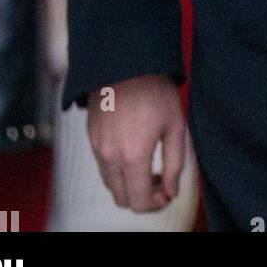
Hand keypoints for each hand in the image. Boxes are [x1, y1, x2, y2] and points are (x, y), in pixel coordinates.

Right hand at [87, 74, 185, 211]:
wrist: (126, 61)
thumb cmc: (155, 90)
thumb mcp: (175, 126)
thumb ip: (175, 164)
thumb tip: (170, 191)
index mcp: (133, 156)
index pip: (138, 202)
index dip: (155, 204)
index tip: (166, 192)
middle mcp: (110, 156)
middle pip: (122, 198)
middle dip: (142, 196)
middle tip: (159, 179)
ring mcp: (97, 147)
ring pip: (110, 183)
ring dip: (128, 183)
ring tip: (147, 163)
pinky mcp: (91, 136)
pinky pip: (103, 165)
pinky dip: (117, 168)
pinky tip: (133, 149)